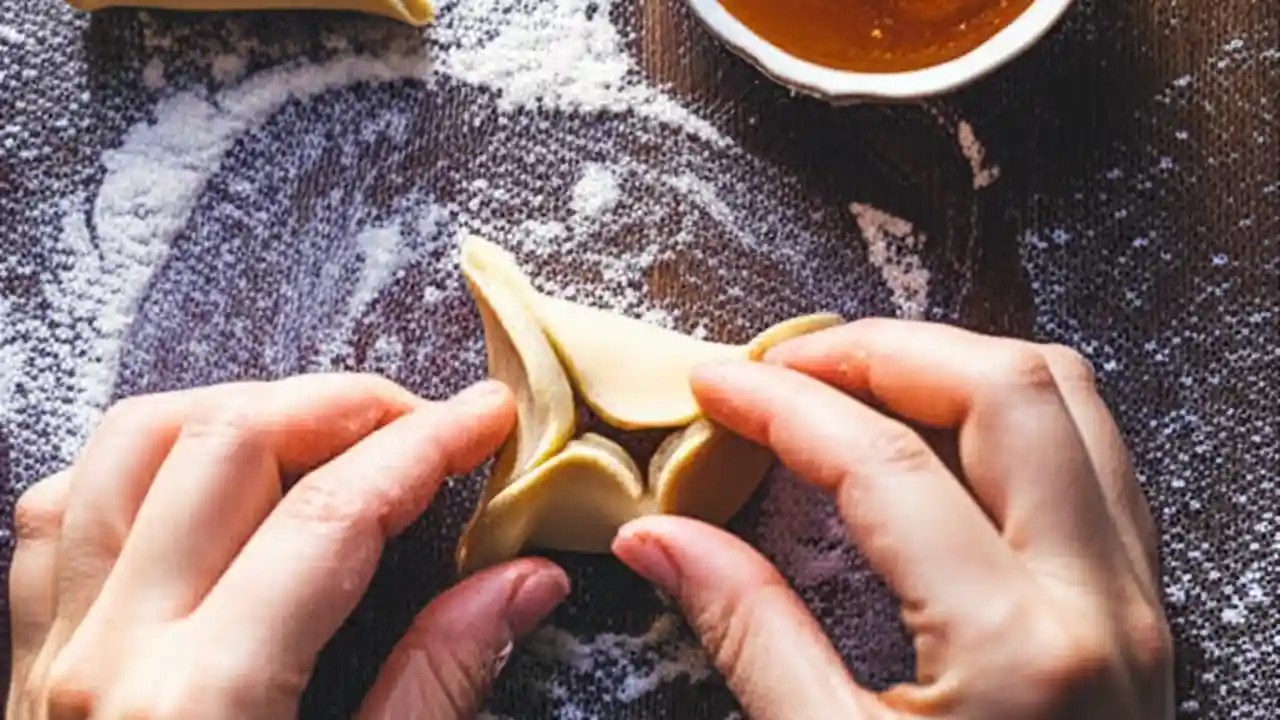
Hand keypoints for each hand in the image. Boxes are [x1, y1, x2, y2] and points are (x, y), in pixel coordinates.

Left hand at [8, 374, 569, 718]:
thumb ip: (436, 686)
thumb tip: (522, 581)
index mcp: (203, 702)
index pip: (332, 514)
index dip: (423, 447)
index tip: (487, 417)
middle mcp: (110, 655)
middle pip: (224, 443)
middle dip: (339, 404)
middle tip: (421, 420)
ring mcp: (51, 650)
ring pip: (128, 448)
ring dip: (238, 409)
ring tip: (324, 429)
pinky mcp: (27, 660)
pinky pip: (61, 510)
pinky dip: (140, 462)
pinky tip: (207, 479)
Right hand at [612, 319, 1172, 719]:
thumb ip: (747, 633)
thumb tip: (659, 534)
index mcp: (1014, 651)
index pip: (883, 462)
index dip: (781, 405)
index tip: (713, 384)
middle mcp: (1100, 602)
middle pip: (1005, 386)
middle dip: (879, 351)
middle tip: (785, 365)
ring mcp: (1139, 599)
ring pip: (1070, 400)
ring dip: (952, 364)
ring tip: (854, 380)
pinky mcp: (1145, 605)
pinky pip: (1092, 453)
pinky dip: (1007, 410)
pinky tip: (934, 435)